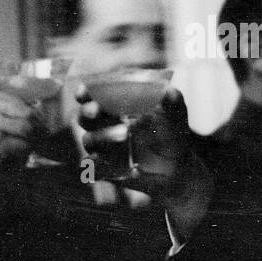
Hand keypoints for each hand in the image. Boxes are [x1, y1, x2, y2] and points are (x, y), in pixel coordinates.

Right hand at [0, 88, 37, 185]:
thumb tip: (17, 119)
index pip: (17, 100)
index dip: (31, 114)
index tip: (38, 125)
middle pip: (27, 113)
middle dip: (37, 127)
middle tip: (41, 139)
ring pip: (27, 129)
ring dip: (32, 141)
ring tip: (29, 150)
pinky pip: (21, 146)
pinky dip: (24, 154)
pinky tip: (18, 160)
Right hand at [77, 86, 209, 208]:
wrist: (177, 167)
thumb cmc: (171, 133)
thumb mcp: (176, 116)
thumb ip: (172, 102)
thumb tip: (168, 91)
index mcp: (116, 104)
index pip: (93, 94)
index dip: (85, 92)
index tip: (85, 92)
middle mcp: (104, 125)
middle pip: (84, 116)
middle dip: (88, 112)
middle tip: (96, 111)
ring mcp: (103, 147)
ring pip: (89, 140)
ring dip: (104, 135)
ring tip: (126, 133)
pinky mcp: (105, 169)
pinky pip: (92, 167)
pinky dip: (99, 164)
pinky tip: (117, 164)